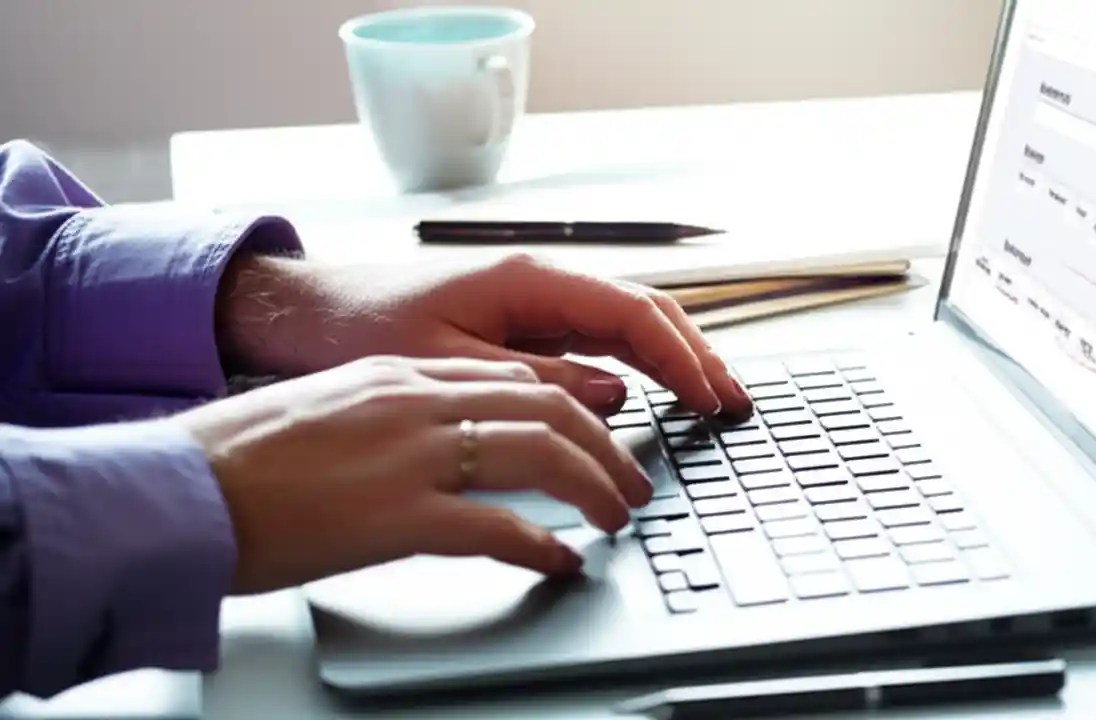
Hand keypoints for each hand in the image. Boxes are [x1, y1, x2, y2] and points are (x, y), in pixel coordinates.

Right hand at [176, 355, 651, 593]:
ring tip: (616, 517)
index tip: (596, 438)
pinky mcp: (397, 516)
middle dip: (605, 448)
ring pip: (541, 453)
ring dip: (594, 487)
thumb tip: (453, 439)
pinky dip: (541, 544)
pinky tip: (558, 561)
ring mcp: (410, 455)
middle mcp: (415, 402)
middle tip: (630, 484)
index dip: (573, 409)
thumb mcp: (332, 410)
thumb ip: (398, 412)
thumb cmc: (243, 459)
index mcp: (400, 374)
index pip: (515, 377)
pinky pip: (498, 527)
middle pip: (548, 407)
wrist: (178, 490)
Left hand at [216, 252, 751, 416]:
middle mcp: (543, 285)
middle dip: (695, 356)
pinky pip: (599, 340)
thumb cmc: (367, 328)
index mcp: (529, 282)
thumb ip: (536, 378)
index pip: (631, 313)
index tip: (709, 397)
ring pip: (628, 326)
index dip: (679, 357)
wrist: (315, 313)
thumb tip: (612, 395)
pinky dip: (638, 366)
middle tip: (734, 403)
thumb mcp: (450, 362)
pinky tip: (658, 392)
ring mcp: (538, 303)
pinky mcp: (527, 324)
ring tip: (713, 400)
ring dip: (674, 360)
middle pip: (643, 314)